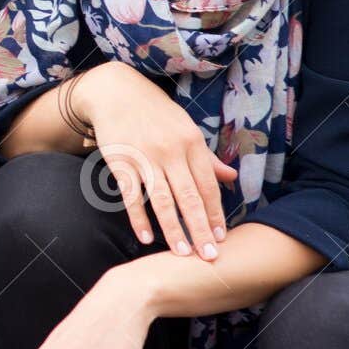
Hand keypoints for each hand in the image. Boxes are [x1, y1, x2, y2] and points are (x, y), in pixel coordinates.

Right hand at [74, 62, 237, 259]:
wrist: (116, 91)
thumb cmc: (155, 112)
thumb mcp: (186, 129)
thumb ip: (207, 157)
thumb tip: (232, 177)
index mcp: (192, 143)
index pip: (208, 186)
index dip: (216, 214)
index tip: (221, 238)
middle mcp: (172, 151)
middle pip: (190, 198)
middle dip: (201, 230)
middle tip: (209, 257)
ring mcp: (145, 157)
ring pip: (164, 201)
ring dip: (174, 230)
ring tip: (182, 253)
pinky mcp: (121, 162)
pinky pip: (132, 196)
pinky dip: (139, 219)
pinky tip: (146, 238)